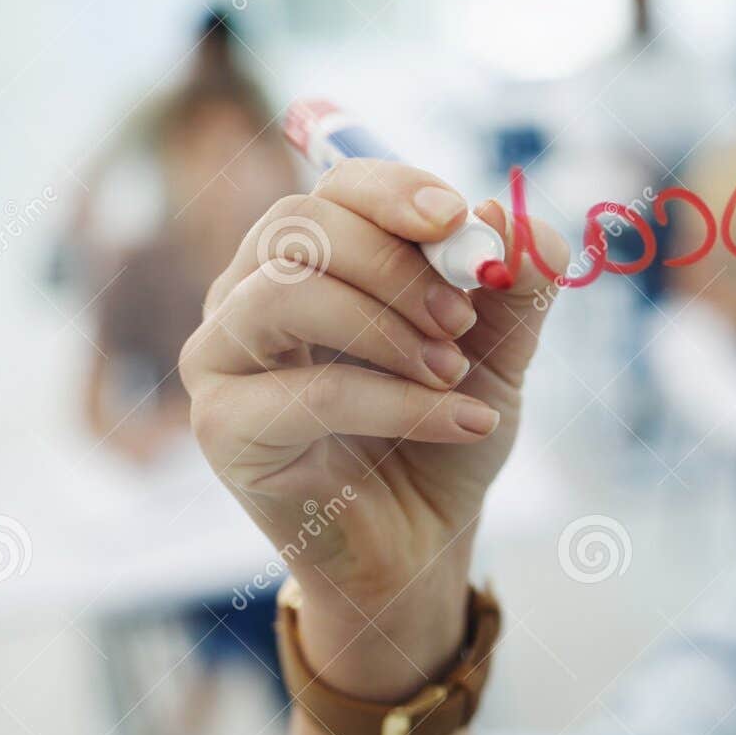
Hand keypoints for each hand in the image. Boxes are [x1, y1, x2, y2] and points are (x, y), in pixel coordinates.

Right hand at [180, 159, 564, 697]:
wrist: (423, 545)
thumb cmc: (444, 434)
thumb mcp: (500, 352)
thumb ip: (514, 285)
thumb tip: (509, 214)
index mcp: (311, 261)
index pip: (334, 189)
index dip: (394, 192)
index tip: (457, 220)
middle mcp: (249, 295)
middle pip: (299, 226)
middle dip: (395, 265)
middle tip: (462, 321)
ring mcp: (221, 359)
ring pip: (284, 296)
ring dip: (387, 329)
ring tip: (454, 375)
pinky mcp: (222, 429)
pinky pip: (306, 394)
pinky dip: (397, 405)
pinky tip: (465, 424)